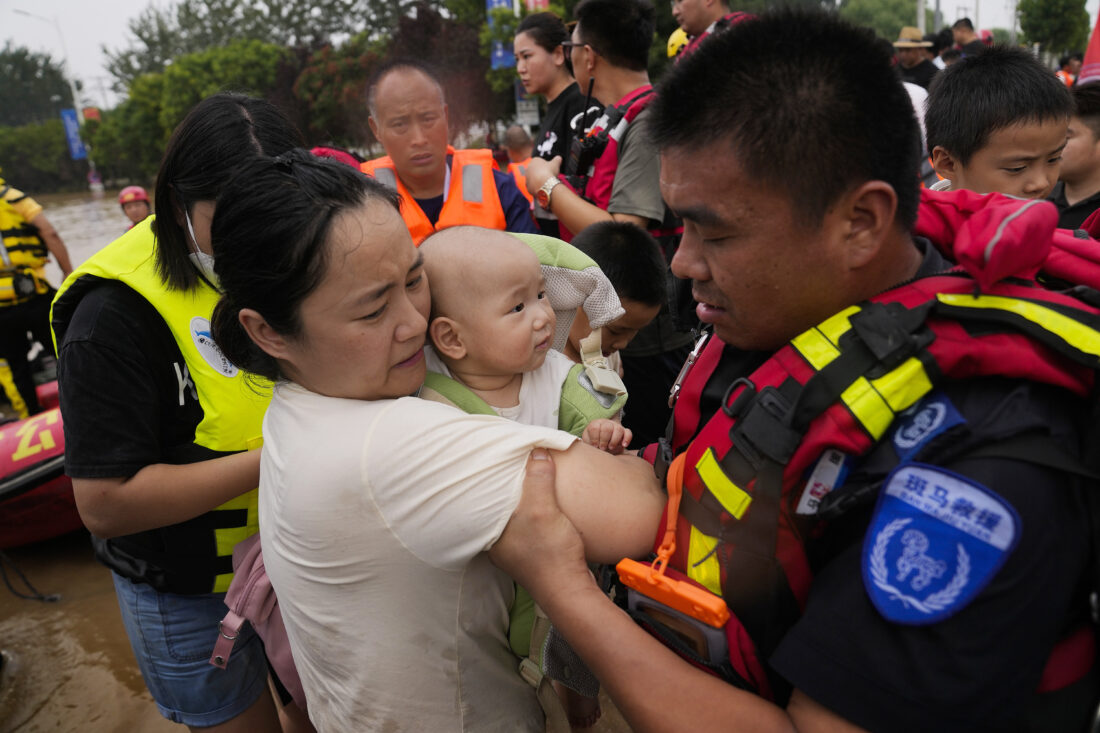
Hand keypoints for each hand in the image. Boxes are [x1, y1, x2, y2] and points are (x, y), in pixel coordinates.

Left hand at [489, 449, 588, 597]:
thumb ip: (538, 478)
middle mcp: (498, 544)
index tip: (498, 459)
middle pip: (500, 506)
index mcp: (490, 534)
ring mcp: (515, 551)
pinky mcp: (533, 555)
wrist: (571, 591)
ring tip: (530, 478)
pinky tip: (544, 502)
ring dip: (523, 500)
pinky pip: (528, 526)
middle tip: (514, 463)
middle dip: (508, 487)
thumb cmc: (551, 555)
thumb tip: (538, 451)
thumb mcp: (544, 509)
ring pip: (515, 517)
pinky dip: (534, 512)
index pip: (485, 498)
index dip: (492, 478)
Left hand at [524, 156, 561, 194]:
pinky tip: (543, 188)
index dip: (546, 166)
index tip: (551, 169)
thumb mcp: (556, 163)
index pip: (540, 162)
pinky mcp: (528, 187)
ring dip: (539, 181)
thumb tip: (559, 157)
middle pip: (536, 171)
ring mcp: (527, 178)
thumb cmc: (549, 172)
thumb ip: (557, 159)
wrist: (544, 185)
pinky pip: (533, 187)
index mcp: (534, 161)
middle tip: (549, 176)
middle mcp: (528, 169)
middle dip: (541, 173)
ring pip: (534, 179)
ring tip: (547, 183)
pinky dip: (538, 188)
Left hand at [581, 419, 631, 454]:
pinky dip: (627, 439)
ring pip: (618, 429)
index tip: (595, 446)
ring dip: (614, 440)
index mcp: (595, 424)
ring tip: (611, 448)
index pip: (595, 427)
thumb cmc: (594, 445)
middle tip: (602, 448)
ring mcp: (616, 427)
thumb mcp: (587, 443)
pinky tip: (623, 445)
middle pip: (607, 427)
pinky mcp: (624, 432)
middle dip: (604, 440)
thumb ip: (586, 444)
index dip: (595, 438)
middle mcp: (606, 423)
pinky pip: (628, 433)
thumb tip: (589, 448)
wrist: (602, 447)